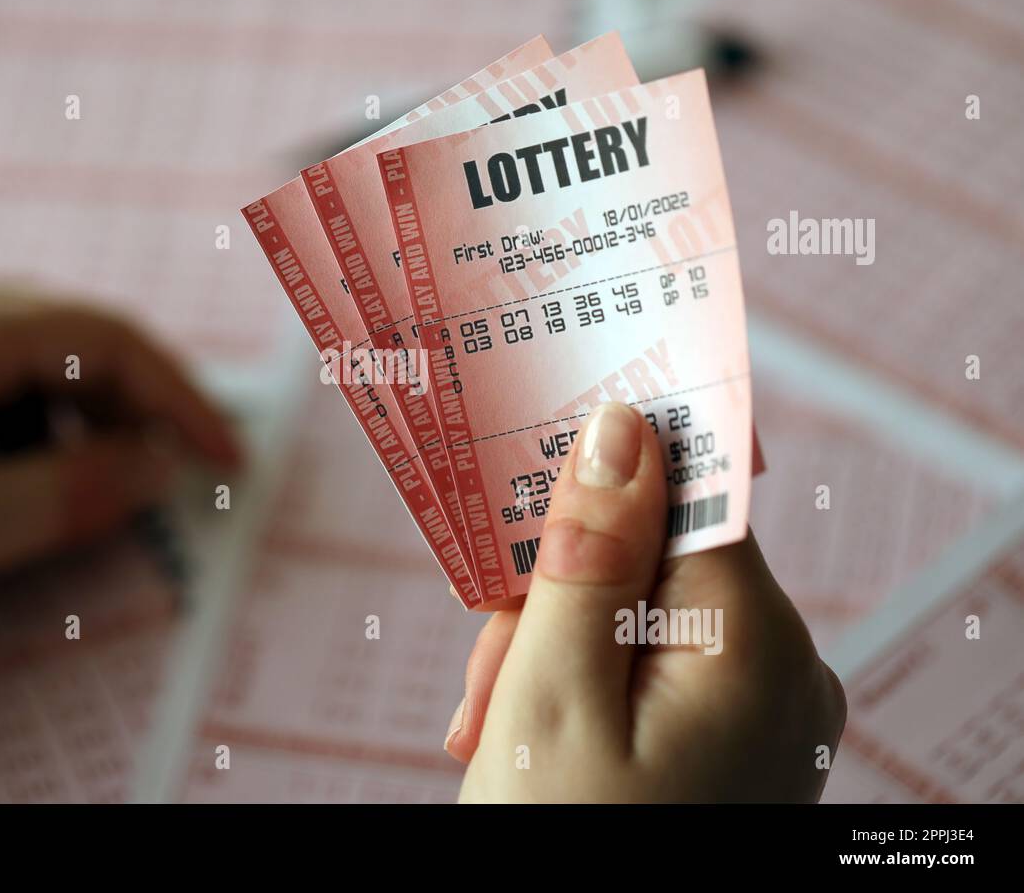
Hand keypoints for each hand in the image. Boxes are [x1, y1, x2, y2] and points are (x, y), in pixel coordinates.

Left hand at [0, 286, 239, 627]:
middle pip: (66, 335)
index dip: (177, 395)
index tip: (222, 456)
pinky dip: (15, 418)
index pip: (105, 336)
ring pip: (19, 353)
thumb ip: (70, 494)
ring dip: (70, 413)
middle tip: (161, 475)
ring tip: (74, 482)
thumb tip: (157, 464)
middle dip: (128, 403)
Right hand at [445, 402, 845, 801]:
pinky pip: (651, 673)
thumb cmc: (564, 840)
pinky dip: (581, 688)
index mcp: (758, 645)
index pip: (684, 495)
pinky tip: (526, 738)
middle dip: (553, 598)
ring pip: (638, 618)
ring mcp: (760, 715)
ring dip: (551, 650)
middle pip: (651, 562)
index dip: (597, 486)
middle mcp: (781, 671)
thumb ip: (591, 552)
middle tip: (488, 671)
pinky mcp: (730, 746)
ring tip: (493, 727)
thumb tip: (623, 429)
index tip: (524, 488)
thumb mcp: (553, 691)